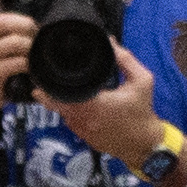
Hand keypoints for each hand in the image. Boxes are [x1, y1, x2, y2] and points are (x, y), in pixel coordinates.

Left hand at [35, 44, 162, 164]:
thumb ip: (126, 59)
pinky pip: (71, 123)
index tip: (46, 75)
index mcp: (97, 104)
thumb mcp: (142, 81)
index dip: (53, 84)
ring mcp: (83, 131)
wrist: (144, 143)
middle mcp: (86, 119)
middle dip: (48, 93)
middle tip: (42, 82)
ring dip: (60, 102)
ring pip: (62, 114)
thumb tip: (110, 42)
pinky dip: (70, 113)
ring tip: (56, 90)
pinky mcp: (85, 138)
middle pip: (56, 104)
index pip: (65, 92)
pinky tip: (75, 104)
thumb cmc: (143, 113)